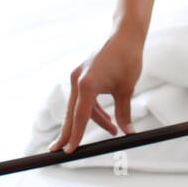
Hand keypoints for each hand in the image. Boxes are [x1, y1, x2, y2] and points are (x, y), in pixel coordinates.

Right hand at [48, 26, 144, 154]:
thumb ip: (123, 113)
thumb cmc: (127, 58)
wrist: (125, 34)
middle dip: (69, 133)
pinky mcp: (83, 74)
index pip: (79, 116)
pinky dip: (94, 109)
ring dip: (93, 120)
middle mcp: (77, 80)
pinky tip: (108, 118)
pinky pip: (84, 97)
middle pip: (71, 113)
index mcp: (87, 84)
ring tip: (112, 131)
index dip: (75, 136)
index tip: (68, 152)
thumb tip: (128, 133)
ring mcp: (78, 76)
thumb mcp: (126, 89)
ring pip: (80, 106)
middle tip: (60, 152)